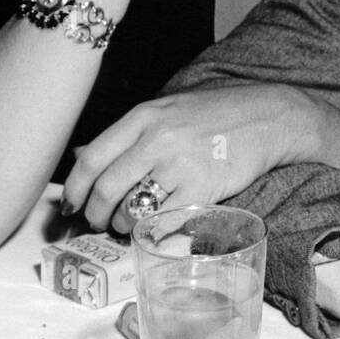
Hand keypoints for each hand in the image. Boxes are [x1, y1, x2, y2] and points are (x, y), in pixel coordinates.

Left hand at [61, 84, 313, 232]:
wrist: (268, 118)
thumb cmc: (218, 114)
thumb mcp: (168, 109)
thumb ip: (129, 132)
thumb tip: (83, 155)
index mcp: (145, 116)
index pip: (92, 157)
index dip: (75, 188)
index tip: (70, 205)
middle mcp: (157, 138)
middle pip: (106, 188)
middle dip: (95, 214)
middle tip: (98, 222)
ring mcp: (179, 164)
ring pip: (131, 209)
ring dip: (123, 224)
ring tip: (129, 223)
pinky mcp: (202, 188)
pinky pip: (164, 220)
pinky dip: (154, 229)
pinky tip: (157, 225)